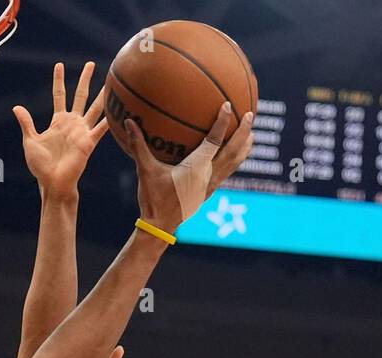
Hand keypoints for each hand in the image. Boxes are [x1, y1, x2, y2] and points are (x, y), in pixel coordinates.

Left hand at [13, 62, 109, 200]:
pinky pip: (101, 128)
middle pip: (80, 95)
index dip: (59, 80)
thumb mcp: (30, 141)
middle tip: (91, 64)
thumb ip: (26, 123)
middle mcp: (72, 123)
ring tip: (111, 81)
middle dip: (85, 79)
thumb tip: (16, 107)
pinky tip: (120, 109)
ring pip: (95, 108)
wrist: (52, 183)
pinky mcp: (89, 142)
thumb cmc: (41, 166)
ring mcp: (82, 131)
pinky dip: (110, 119)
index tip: (59, 65)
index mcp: (58, 121)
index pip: (59, 95)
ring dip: (102, 94)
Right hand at [122, 102, 255, 233]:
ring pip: (234, 163)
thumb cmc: (153, 199)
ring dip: (244, 147)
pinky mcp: (208, 191)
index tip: (229, 105)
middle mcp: (209, 175)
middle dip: (244, 132)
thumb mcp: (145, 170)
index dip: (222, 122)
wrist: (160, 227)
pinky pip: (227, 171)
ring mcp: (211, 185)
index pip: (214, 140)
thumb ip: (138, 145)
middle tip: (251, 114)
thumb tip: (129, 122)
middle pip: (233, 151)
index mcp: (197, 168)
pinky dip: (235, 159)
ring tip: (251, 133)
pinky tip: (233, 155)